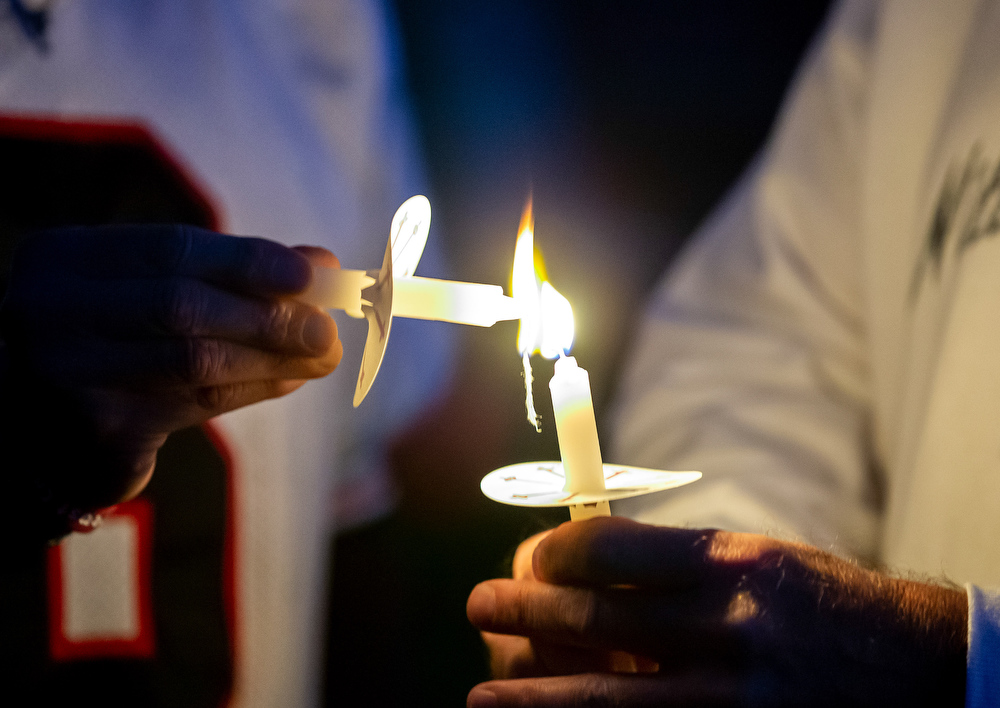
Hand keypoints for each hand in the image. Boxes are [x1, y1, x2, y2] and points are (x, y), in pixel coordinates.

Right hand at [0, 224, 341, 515]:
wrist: (56, 432)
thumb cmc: (121, 341)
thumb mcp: (160, 291)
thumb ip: (231, 274)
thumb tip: (323, 265)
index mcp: (66, 258)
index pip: (172, 248)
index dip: (251, 261)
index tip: (315, 274)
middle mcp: (52, 309)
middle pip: (181, 305)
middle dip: (269, 315)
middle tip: (327, 328)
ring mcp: (68, 372)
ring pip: (193, 360)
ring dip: (272, 356)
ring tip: (322, 354)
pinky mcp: (98, 428)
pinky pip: (195, 405)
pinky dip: (254, 388)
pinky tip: (290, 378)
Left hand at [467, 517, 966, 706]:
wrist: (912, 671)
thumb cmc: (817, 603)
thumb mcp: (754, 559)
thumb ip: (672, 566)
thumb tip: (576, 567)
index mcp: (729, 564)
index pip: (607, 549)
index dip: (552, 553)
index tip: (532, 557)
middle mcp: (726, 629)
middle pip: (593, 621)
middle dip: (523, 613)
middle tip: (479, 605)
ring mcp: (729, 699)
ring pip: (603, 699)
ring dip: (532, 696)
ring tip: (483, 693)